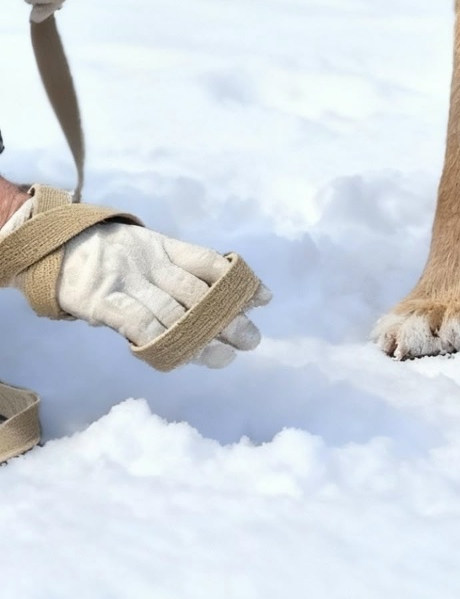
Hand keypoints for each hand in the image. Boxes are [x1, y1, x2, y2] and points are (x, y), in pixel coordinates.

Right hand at [57, 219, 271, 366]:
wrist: (56, 245)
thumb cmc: (109, 254)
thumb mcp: (146, 247)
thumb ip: (181, 265)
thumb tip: (230, 291)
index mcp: (163, 246)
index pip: (208, 262)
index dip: (237, 280)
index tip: (264, 298)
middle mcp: (150, 263)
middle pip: (198, 291)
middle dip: (228, 316)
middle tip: (252, 337)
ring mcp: (126, 282)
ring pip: (174, 310)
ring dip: (203, 335)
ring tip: (228, 352)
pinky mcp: (102, 302)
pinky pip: (139, 324)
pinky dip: (164, 340)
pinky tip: (185, 354)